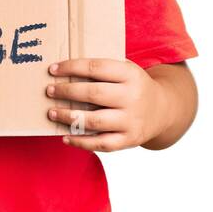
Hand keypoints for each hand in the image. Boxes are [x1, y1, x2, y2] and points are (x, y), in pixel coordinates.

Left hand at [44, 58, 173, 150]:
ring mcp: (131, 120)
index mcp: (131, 75)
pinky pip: (101, 143)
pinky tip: (66, 137)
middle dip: (66, 91)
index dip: (72, 67)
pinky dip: (81, 142)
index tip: (53, 70)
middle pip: (93, 93)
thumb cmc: (134, 87)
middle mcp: (132, 97)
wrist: (163, 110)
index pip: (96, 68)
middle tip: (49, 91)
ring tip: (52, 113)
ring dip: (68, 117)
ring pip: (94, 121)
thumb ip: (103, 69)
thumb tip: (64, 69)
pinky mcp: (129, 140)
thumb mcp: (126, 71)